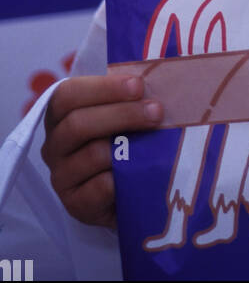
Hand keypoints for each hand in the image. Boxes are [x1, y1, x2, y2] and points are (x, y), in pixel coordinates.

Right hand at [41, 74, 162, 228]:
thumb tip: (159, 78)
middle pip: (77, 124)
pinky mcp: (74, 204)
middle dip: (122, 114)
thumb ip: (129, 98)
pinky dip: (121, 178)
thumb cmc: (124, 142)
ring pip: (91, 154)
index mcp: (61, 115)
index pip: (68, 95)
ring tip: (154, 142)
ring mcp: (61, 176)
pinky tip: (137, 174)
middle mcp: (54, 145)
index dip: (102, 88)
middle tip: (156, 111)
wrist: (126, 192)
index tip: (137, 85)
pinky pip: (99, 188)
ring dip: (126, 146)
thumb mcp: (122, 116)